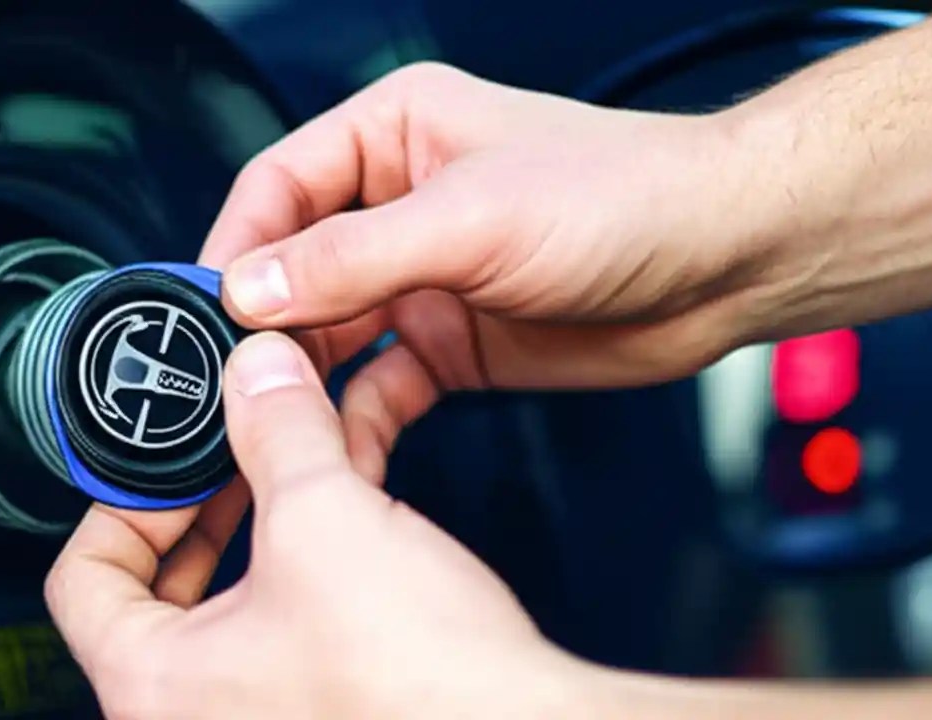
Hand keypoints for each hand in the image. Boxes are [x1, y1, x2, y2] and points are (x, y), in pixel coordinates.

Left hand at [45, 333, 586, 718]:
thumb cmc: (417, 689)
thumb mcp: (325, 522)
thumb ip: (279, 430)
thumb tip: (256, 370)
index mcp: (156, 684)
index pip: (84, 577)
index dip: (121, 496)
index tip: (167, 453)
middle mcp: (199, 710)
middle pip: (167, 581)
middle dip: (212, 496)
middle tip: (235, 444)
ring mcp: (267, 710)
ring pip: (247, 588)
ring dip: (277, 509)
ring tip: (308, 446)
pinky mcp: (333, 700)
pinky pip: (303, 611)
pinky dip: (321, 548)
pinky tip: (360, 491)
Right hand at [201, 62, 774, 481]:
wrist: (724, 262)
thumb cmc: (625, 197)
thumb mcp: (471, 219)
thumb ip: (352, 258)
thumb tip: (251, 288)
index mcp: (395, 136)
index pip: (278, 186)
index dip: (236, 247)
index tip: (207, 309)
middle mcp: (400, 205)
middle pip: (296, 266)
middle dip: (263, 324)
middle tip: (230, 380)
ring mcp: (426, 278)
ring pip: (332, 332)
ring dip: (304, 377)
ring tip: (273, 420)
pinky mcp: (452, 342)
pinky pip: (381, 383)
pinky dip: (357, 415)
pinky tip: (341, 441)